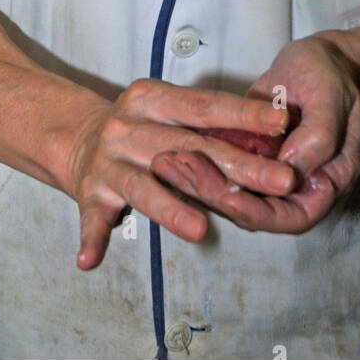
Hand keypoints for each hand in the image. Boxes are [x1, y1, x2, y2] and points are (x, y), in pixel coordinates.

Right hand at [65, 78, 292, 269]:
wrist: (77, 137)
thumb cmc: (141, 127)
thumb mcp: (170, 112)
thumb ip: (210, 125)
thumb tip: (275, 131)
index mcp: (153, 100)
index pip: (204, 106)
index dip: (243, 114)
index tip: (281, 121)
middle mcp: (129, 127)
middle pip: (188, 149)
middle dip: (237, 166)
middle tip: (281, 181)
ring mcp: (109, 161)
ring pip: (143, 187)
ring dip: (171, 210)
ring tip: (199, 231)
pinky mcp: (89, 193)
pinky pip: (91, 219)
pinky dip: (92, 238)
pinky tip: (91, 260)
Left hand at [150, 36, 359, 234]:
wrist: (324, 57)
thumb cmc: (334, 78)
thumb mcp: (333, 100)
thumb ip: (317, 137)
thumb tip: (290, 170)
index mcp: (324, 184)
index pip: (289, 217)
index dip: (255, 210)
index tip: (226, 196)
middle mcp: (294, 187)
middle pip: (252, 208)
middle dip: (213, 193)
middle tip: (179, 168)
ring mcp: (268, 170)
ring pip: (232, 188)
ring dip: (198, 178)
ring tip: (164, 159)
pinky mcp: (249, 152)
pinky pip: (221, 165)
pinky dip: (199, 159)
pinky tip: (170, 147)